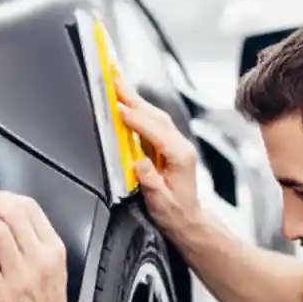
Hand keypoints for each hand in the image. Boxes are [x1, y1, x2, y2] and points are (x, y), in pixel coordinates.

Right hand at [116, 88, 203, 236]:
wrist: (187, 220)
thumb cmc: (175, 213)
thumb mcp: (160, 202)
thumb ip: (150, 182)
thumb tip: (139, 163)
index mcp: (180, 157)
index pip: (156, 132)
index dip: (137, 120)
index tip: (120, 109)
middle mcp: (180, 146)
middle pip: (155, 116)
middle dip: (134, 98)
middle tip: (115, 81)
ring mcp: (175, 144)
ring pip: (154, 116)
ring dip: (135, 100)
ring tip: (117, 85)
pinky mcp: (168, 146)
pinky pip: (153, 122)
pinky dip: (138, 110)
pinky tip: (127, 103)